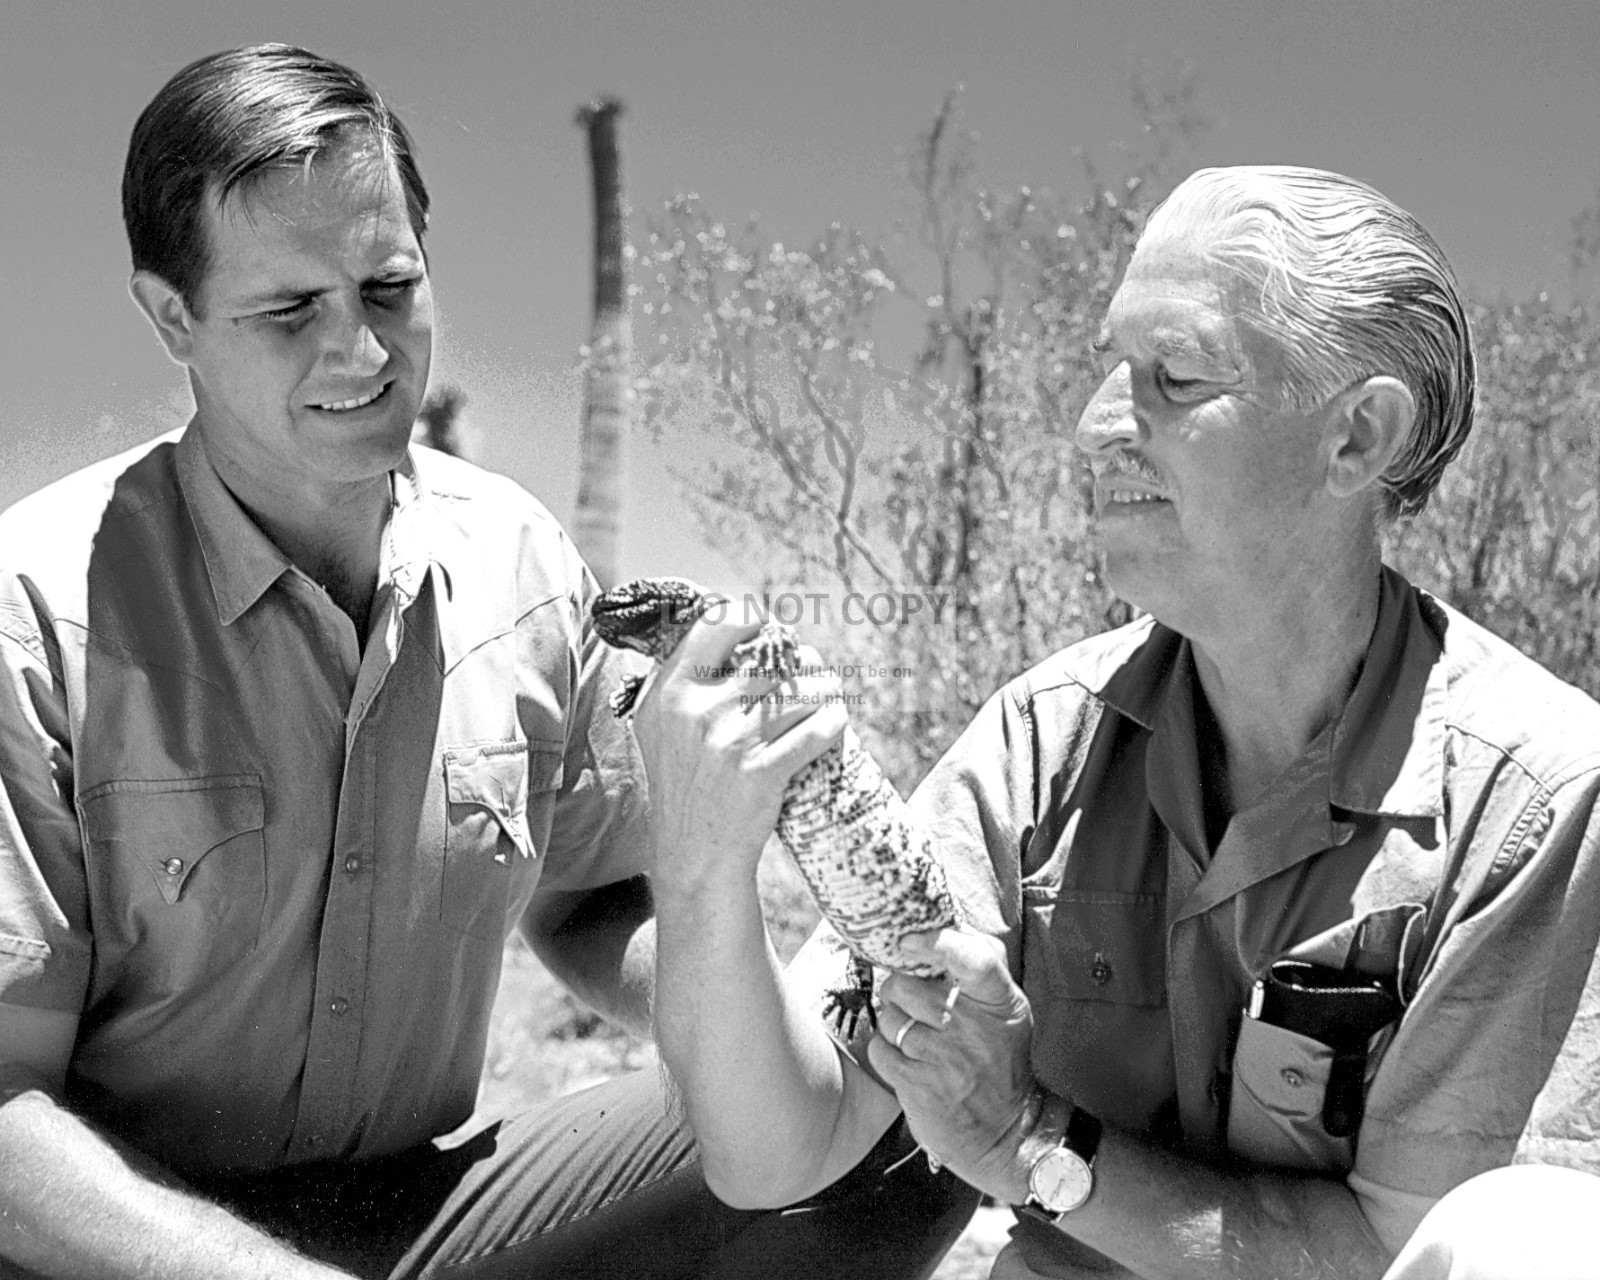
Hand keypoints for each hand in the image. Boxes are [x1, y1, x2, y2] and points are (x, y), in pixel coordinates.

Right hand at [631, 615, 846, 893]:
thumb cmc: (684, 784)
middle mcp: (697, 710)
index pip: (720, 623)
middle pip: (774, 657)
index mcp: (669, 691)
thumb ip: (681, 678)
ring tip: (829, 694)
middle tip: (811, 671)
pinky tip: (834, 723)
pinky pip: (819, 730)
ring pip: (804, 690)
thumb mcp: (658, 726)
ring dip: (826, 689)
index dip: (754, 621)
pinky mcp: (762, 772)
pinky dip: (834, 723)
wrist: (693, 855)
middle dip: (803, 660)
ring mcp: (730, 741)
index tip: (770, 635)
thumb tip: (726, 624)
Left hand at [868, 927, 1037, 1202]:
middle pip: (907, 986)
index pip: (973, 960)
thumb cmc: (1000, 1061)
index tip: (908, 941)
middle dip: (897, 989)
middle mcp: (973, 1029)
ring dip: (891, 1023)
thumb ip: (984, 964)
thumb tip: (952, 924)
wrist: (1007, 1133)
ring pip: (889, 1019)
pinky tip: (905, 1058)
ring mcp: (946, 1060)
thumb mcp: (1008, 1011)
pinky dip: (884, 1051)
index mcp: (999, 1002)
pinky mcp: (921, 1087)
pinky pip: (880, 1050)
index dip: (937, 943)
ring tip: (911, 1034)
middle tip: (906, 999)